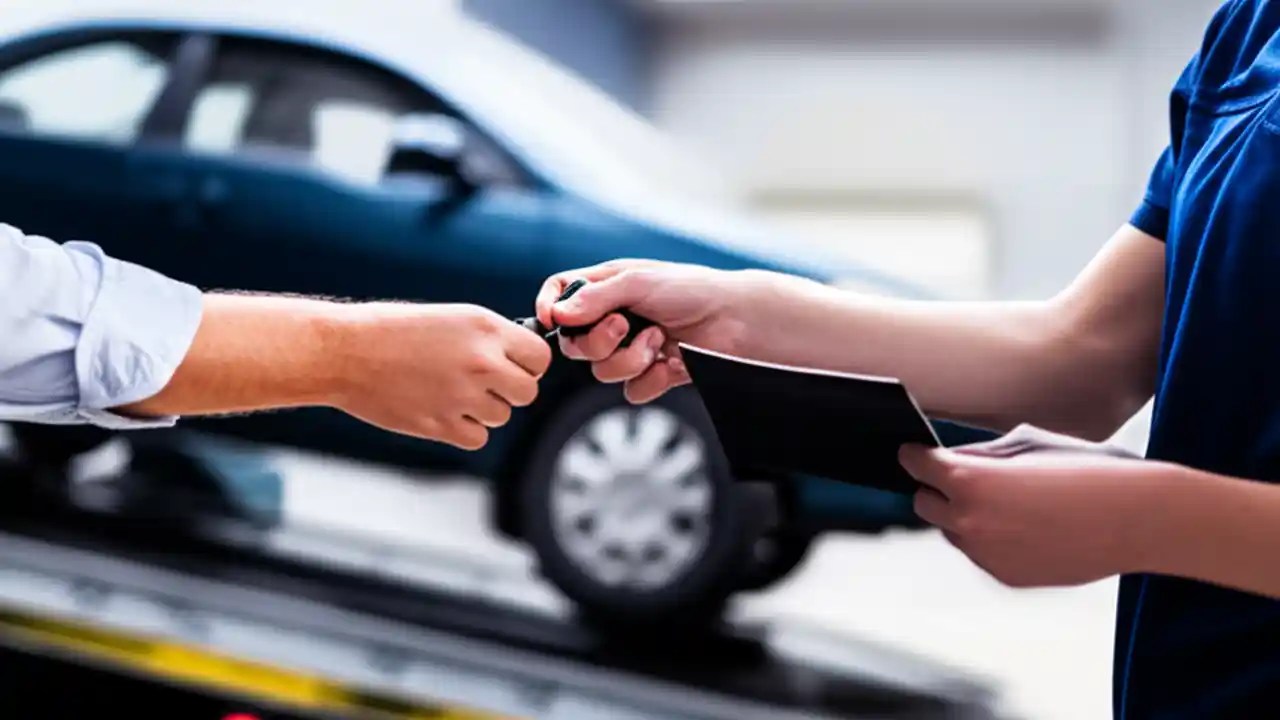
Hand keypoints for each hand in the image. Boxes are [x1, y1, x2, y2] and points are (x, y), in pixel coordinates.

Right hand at [333, 303, 550, 448]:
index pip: (540, 358)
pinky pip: (478, 437)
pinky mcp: (441, 425)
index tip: (511, 365)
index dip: (528, 364)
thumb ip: (489, 339)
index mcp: (485, 328)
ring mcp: (462, 396)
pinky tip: (442, 411)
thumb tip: (518, 359)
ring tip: (449, 391)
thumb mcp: (450, 318)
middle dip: (510, 390)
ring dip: (483, 409)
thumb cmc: (392, 330)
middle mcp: (481, 362)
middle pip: (528, 392)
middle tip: (482, 383)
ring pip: (502, 416)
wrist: (346, 352)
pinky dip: (465, 430)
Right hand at [535, 260, 751, 402]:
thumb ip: (597, 298)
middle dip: (598, 341)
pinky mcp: (652, 373)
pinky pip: (631, 391)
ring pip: (602, 371)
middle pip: (574, 344)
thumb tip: (558, 314)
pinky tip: (670, 364)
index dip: (550, 307)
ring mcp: (632, 348)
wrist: (737, 319)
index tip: (552, 320)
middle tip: (624, 326)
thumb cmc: (692, 289)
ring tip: (658, 340)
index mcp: (606, 288)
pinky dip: (650, 380)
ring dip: (630, 359)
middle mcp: (614, 318)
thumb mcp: (639, 282)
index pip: (559, 294)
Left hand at [898, 443, 1168, 588]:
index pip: (917, 465)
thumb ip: (981, 456)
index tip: (914, 452)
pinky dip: (991, 540)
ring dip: (964, 517)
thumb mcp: (1027, 446)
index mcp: (969, 481)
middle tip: (957, 477)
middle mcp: (968, 521)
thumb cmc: (1086, 470)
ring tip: (1005, 502)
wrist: (1138, 518)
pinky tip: (1026, 526)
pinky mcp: (1006, 576)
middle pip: (924, 504)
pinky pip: (982, 554)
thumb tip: (952, 460)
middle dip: (937, 490)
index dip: (916, 456)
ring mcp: (986, 554)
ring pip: (953, 533)